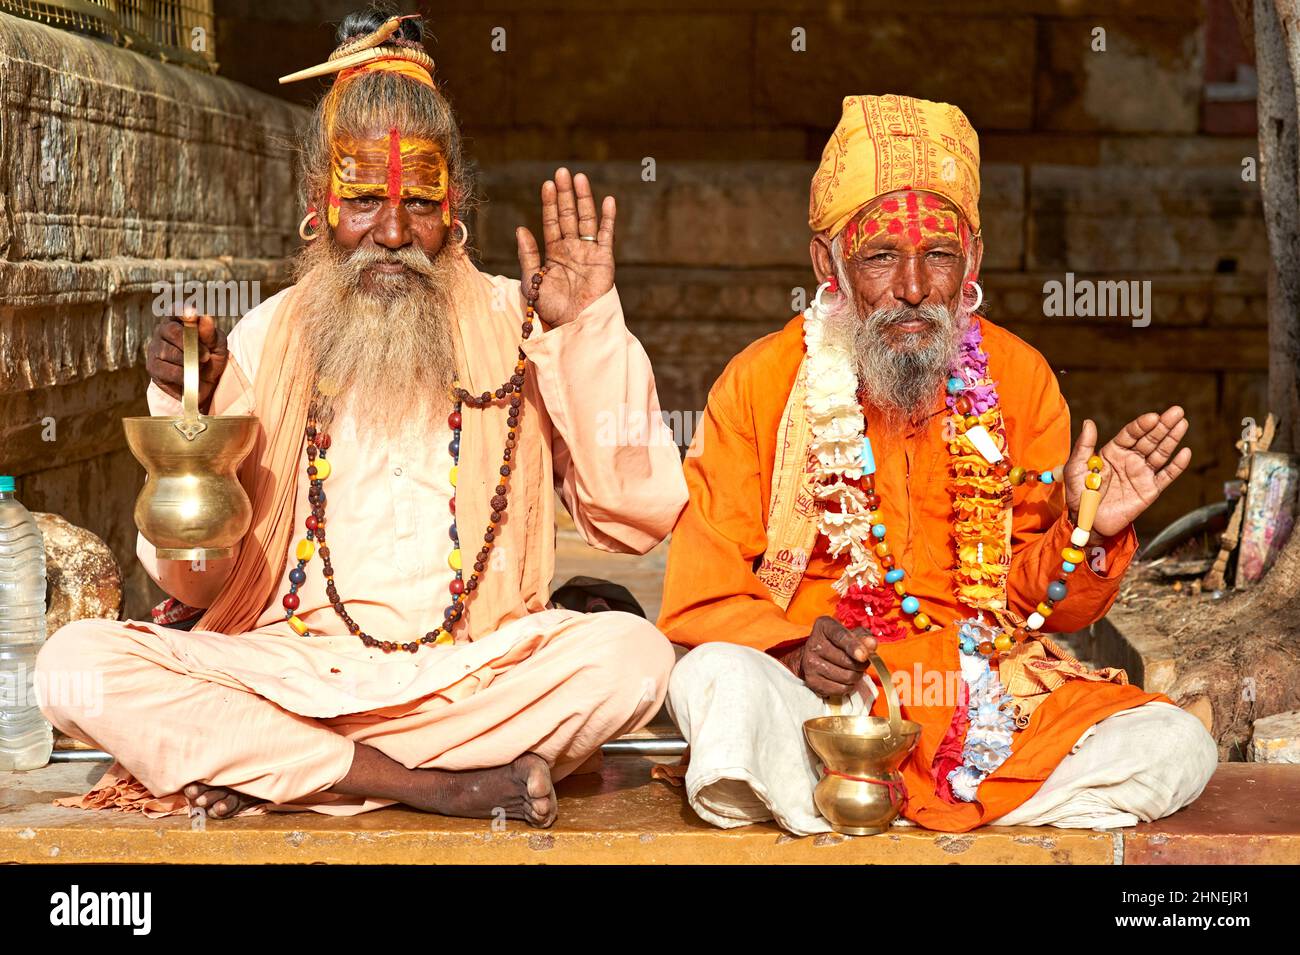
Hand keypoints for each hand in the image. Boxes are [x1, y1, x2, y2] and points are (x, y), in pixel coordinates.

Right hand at [146, 313, 227, 408]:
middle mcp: (163, 330)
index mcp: (179, 320)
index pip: (175, 310)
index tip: (193, 315)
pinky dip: (184, 375)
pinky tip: (190, 376)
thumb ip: (211, 333)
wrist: (203, 385)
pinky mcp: (153, 367)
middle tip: (206, 356)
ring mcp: (156, 348)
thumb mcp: (216, 346)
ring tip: (200, 367)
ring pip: (170, 352)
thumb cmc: (209, 359)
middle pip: (172, 331)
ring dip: (190, 362)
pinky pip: (169, 370)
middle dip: (191, 344)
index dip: (182, 311)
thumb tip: (206, 318)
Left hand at [515, 167, 615, 327]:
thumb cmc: (551, 308)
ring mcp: (588, 253)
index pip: (552, 222)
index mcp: (554, 253)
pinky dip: (608, 218)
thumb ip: (527, 254)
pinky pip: (606, 235)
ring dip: (583, 199)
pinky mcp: (604, 259)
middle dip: (565, 194)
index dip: (550, 203)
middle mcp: (572, 249)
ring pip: (586, 220)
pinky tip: (608, 200)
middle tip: (562, 172)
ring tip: (579, 178)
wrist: (573, 325)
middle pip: (569, 215)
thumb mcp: (532, 280)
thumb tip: (521, 229)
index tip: (547, 183)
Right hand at [799, 615, 876, 698]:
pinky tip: (845, 679)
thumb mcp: (851, 633)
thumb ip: (863, 637)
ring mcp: (810, 664)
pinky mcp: (812, 681)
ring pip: (846, 677)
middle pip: (846, 660)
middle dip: (861, 664)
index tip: (863, 656)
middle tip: (862, 662)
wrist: (816, 656)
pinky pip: (841, 689)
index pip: (840, 636)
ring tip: (853, 670)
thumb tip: (872, 644)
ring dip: (856, 676)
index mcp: (824, 626)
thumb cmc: (838, 643)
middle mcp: (813, 644)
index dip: (853, 646)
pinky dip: (849, 686)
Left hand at [1063, 407, 1191, 538]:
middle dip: (1163, 425)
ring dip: (1172, 438)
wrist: (1087, 522)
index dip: (1142, 425)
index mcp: (1113, 452)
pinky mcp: (1150, 490)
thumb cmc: (1079, 494)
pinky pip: (1166, 476)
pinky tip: (1185, 452)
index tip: (1153, 417)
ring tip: (1183, 423)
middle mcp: (1130, 460)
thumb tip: (1088, 422)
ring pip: (1161, 453)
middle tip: (1177, 411)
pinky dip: (1177, 465)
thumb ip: (1084, 446)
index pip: (1131, 434)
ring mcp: (1142, 474)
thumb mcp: (1076, 468)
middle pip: (1149, 439)